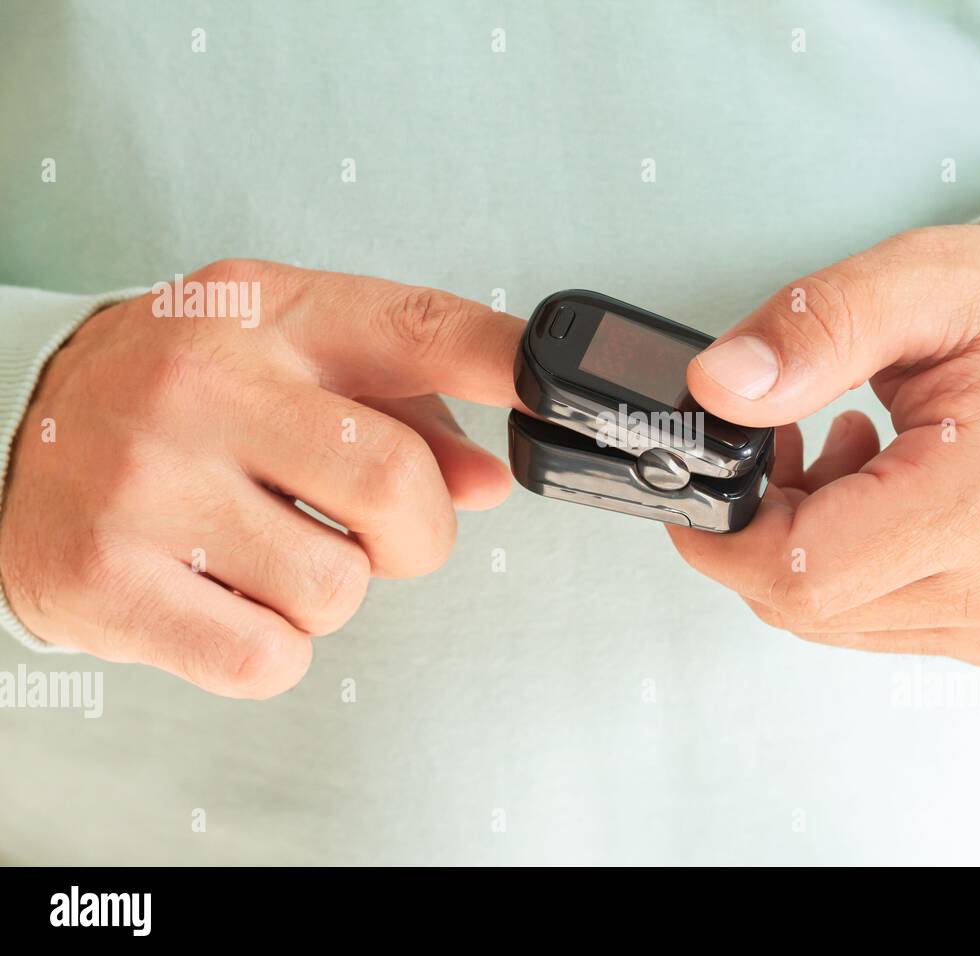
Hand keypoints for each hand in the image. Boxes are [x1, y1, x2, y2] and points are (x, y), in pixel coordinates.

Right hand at [0, 260, 521, 696]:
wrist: (19, 428)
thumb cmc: (181, 395)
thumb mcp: (287, 359)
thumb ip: (404, 408)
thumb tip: (492, 480)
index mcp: (267, 317)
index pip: (417, 328)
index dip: (506, 363)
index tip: (558, 396)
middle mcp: (204, 386)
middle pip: (396, 484)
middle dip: (416, 534)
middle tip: (377, 531)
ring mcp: (148, 483)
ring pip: (338, 588)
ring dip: (330, 591)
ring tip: (268, 550)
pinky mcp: (105, 579)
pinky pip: (266, 656)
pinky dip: (272, 647)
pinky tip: (227, 596)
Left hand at [668, 225, 979, 664]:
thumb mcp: (923, 282)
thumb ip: (815, 329)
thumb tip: (719, 387)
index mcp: (979, 506)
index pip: (798, 574)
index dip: (724, 533)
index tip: (707, 474)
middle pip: (801, 602)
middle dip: (760, 523)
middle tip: (785, 433)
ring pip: (825, 615)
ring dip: (798, 541)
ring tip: (840, 449)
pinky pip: (865, 616)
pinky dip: (839, 560)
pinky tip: (866, 489)